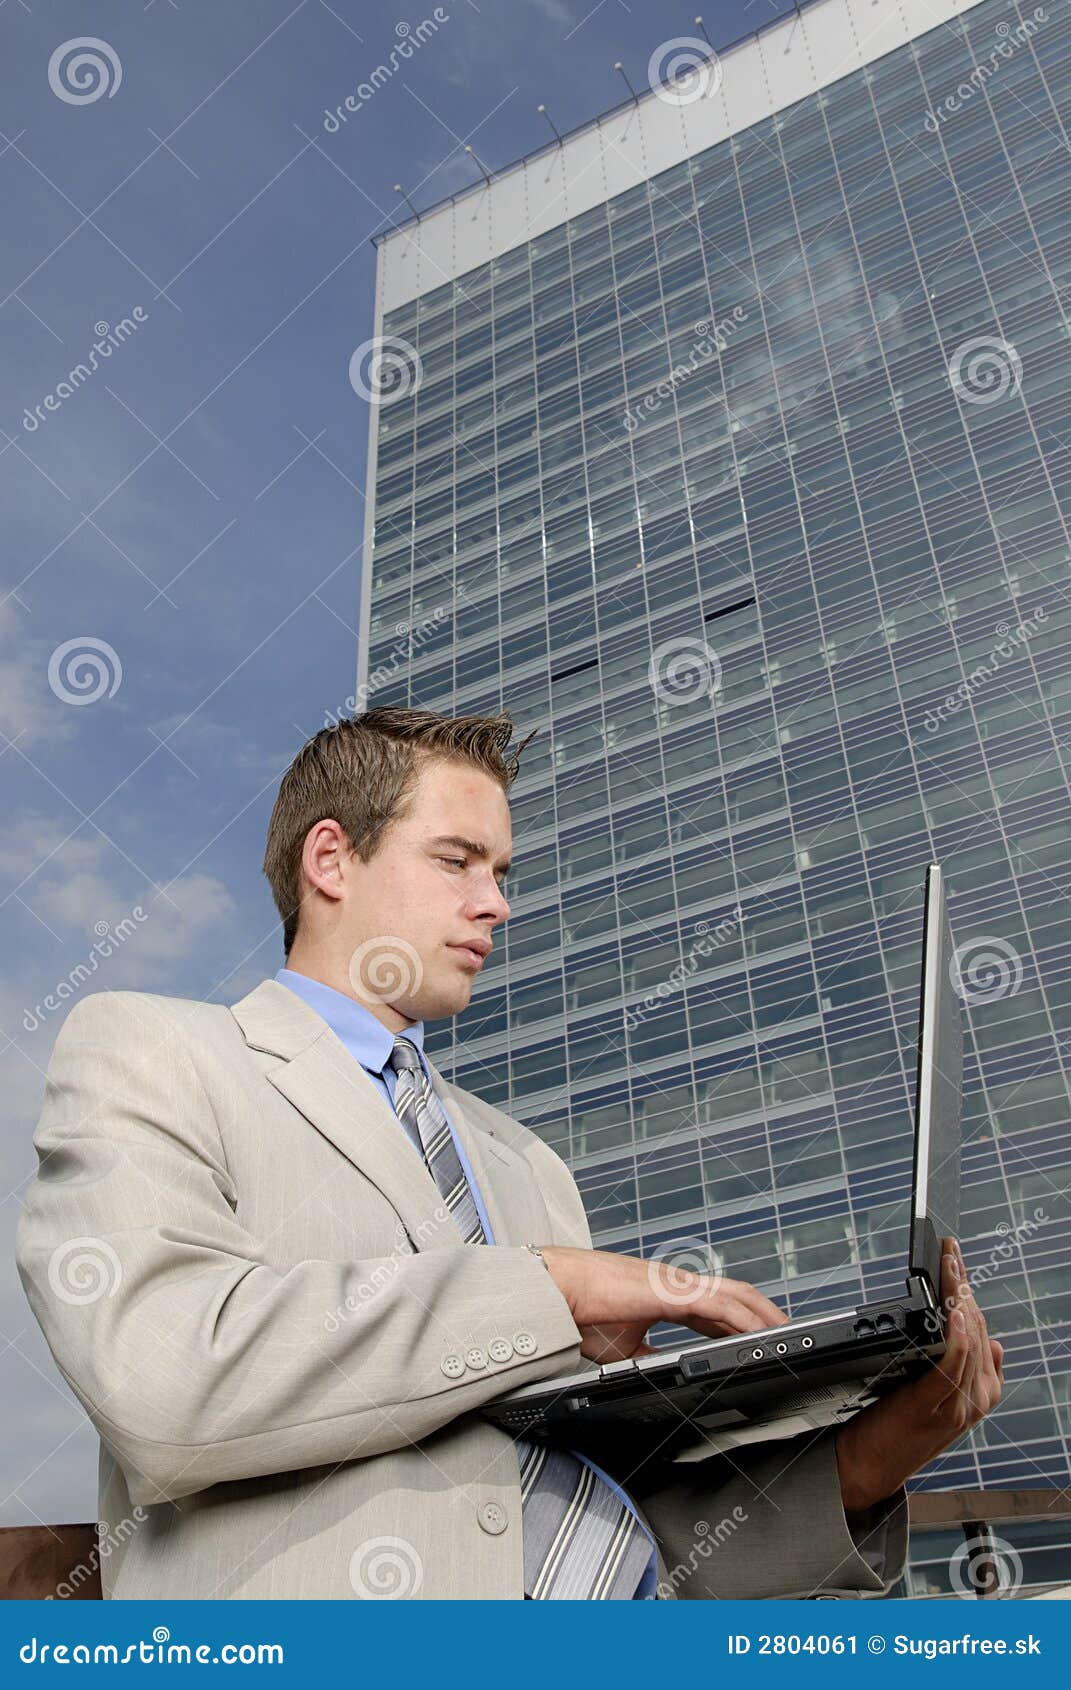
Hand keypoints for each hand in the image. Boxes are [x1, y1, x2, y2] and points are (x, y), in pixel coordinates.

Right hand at [537, 1243, 786, 1363]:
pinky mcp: (677, 1291)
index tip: (760, 1340)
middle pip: (735, 1297)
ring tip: (788, 1334)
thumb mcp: (625, 1348)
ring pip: (737, 1296)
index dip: (741, 1323)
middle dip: (764, 1315)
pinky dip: (747, 1319)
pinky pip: (722, 1305)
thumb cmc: (585, 1314)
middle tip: (788, 1335)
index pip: (716, 1309)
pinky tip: (763, 1333)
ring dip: (765, 1314)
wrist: (562, 1293)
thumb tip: (658, 1375)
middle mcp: (680, 1286)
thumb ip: (647, 1358)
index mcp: (669, 1298)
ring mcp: (680, 1285)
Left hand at [834, 1236, 1003, 1512]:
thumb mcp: (933, 1393)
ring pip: (968, 1343)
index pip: (979, 1328)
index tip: (955, 1257)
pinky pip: (952, 1368)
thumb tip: (990, 1341)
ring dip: (959, 1301)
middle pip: (976, 1330)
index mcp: (979, 1389)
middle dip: (963, 1286)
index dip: (967, 1290)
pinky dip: (957, 1339)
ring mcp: (958, 1405)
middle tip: (950, 1252)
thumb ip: (961, 1369)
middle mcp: (975, 1396)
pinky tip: (953, 1314)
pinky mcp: (933, 1409)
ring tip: (952, 1270)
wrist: (864, 1469)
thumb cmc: (891, 1425)